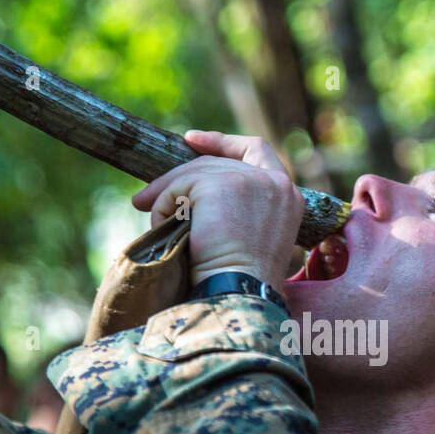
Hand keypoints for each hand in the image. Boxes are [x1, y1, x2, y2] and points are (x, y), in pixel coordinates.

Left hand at [132, 130, 303, 289]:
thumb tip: (185, 196)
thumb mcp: (250, 238)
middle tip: (145, 197)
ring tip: (156, 223)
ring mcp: (250, 180)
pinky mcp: (220, 184)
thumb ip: (236, 209)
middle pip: (214, 164)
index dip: (222, 142)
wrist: (239, 293)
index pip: (256, 150)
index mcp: (289, 196)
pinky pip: (179, 186)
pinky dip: (164, 207)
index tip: (191, 140)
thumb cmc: (241, 282)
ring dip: (168, 197)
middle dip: (177, 179)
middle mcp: (276, 182)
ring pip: (194, 174)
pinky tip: (164, 227)